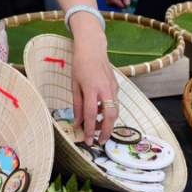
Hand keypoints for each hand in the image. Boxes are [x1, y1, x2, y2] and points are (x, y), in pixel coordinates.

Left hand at [68, 16, 120, 145]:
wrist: (93, 49)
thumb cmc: (80, 65)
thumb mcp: (74, 85)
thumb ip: (77, 105)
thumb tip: (78, 123)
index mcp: (91, 88)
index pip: (91, 114)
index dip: (90, 130)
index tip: (88, 141)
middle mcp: (105, 88)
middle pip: (110, 116)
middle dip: (106, 132)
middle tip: (100, 141)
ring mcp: (113, 87)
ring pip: (115, 111)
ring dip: (107, 123)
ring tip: (97, 128)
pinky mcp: (117, 86)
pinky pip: (114, 103)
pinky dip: (108, 111)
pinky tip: (99, 112)